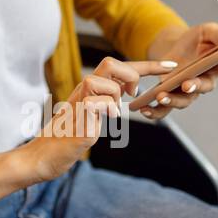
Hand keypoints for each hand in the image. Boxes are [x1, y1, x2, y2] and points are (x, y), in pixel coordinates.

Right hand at [19, 57, 176, 181]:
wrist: (46, 154)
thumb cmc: (69, 136)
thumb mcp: (94, 115)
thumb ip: (108, 101)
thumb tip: (126, 93)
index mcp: (91, 88)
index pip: (121, 68)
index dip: (148, 66)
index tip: (171, 67)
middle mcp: (84, 90)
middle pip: (109, 63)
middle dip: (130, 75)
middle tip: (133, 94)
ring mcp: (80, 102)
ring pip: (106, 83)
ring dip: (116, 97)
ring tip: (112, 114)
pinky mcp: (79, 118)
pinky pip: (98, 103)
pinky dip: (108, 110)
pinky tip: (107, 120)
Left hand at [141, 21, 217, 120]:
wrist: (174, 48)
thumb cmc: (194, 40)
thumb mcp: (206, 31)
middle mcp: (206, 81)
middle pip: (205, 87)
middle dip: (195, 86)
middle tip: (186, 85)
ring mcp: (189, 92)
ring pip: (185, 101)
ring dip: (173, 100)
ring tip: (161, 96)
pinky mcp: (173, 96)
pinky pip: (166, 109)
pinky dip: (156, 112)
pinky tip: (145, 109)